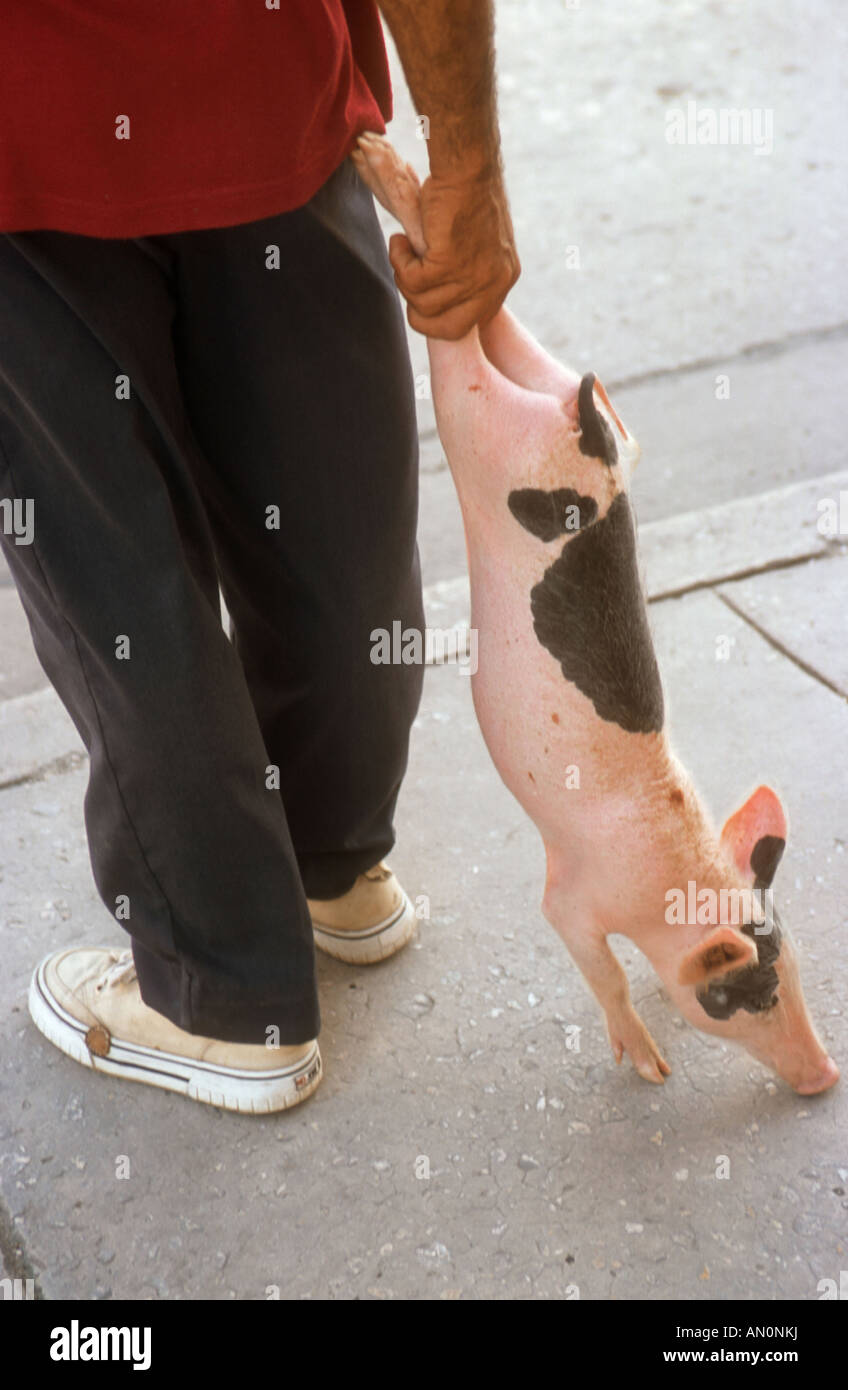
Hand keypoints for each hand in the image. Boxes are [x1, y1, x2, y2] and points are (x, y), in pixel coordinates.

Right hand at [388, 166, 519, 340]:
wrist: (467, 164)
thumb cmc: (466, 193)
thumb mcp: (478, 242)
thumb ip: (467, 273)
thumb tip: (437, 297)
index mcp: (502, 280)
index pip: (469, 324)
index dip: (440, 314)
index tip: (425, 290)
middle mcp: (493, 284)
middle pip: (448, 330)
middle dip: (420, 312)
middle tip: (410, 278)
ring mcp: (472, 277)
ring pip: (423, 305)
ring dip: (404, 278)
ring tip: (405, 247)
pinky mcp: (448, 263)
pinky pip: (412, 283)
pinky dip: (398, 261)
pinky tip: (400, 240)